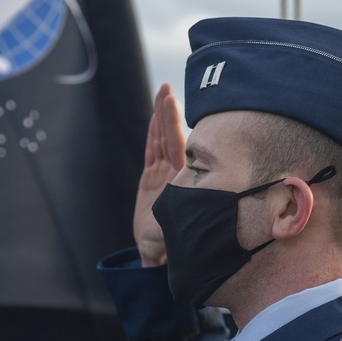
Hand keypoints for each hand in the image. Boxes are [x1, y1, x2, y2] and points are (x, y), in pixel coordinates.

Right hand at [134, 83, 184, 266]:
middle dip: (168, 113)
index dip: (177, 127)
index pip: (181, 148)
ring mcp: (164, 172)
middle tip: (167, 89)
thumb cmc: (168, 244)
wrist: (155, 251)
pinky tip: (155, 114)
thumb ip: (178, 220)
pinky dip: (153, 132)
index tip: (179, 106)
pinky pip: (152, 149)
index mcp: (183, 182)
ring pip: (162, 138)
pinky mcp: (152, 175)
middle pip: (171, 137)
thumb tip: (189, 214)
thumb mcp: (172, 231)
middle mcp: (176, 173)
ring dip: (161, 116)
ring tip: (162, 93)